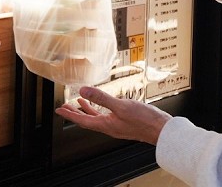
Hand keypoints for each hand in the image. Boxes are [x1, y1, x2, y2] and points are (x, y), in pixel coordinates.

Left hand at [55, 86, 170, 144]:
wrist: (162, 130)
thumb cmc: (144, 120)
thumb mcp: (121, 106)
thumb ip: (101, 98)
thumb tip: (83, 91)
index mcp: (106, 125)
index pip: (82, 120)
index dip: (69, 115)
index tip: (59, 110)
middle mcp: (110, 127)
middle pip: (87, 120)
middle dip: (75, 113)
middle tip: (64, 107)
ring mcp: (117, 126)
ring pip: (97, 119)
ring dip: (87, 111)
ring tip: (79, 103)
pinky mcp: (124, 123)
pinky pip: (107, 117)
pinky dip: (100, 110)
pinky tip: (103, 105)